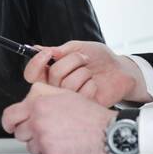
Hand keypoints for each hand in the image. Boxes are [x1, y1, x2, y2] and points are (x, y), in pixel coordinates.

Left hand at [1, 82, 115, 153]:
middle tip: (49, 130)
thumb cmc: (91, 116)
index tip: (11, 125)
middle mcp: (39, 122)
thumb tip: (27, 98)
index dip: (10, 122)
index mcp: (39, 105)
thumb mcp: (65, 94)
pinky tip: (64, 147)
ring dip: (41, 144)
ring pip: (30, 147)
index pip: (10, 116)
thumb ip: (42, 93)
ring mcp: (44, 140)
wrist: (108, 134)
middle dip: (31, 133)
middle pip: (20, 133)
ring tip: (61, 138)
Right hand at [22, 41, 150, 105]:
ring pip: (68, 83)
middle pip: (53, 75)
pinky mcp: (83, 106)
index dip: (37, 63)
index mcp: (51, 72)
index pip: (32, 73)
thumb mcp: (78, 47)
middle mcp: (57, 86)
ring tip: (91, 72)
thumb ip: (59, 49)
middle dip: (71, 60)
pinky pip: (81, 93)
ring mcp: (69, 98)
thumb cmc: (99, 58)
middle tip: (83, 58)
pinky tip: (95, 84)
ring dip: (83, 71)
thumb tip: (38, 48)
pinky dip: (91, 84)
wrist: (120, 69)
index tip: (49, 53)